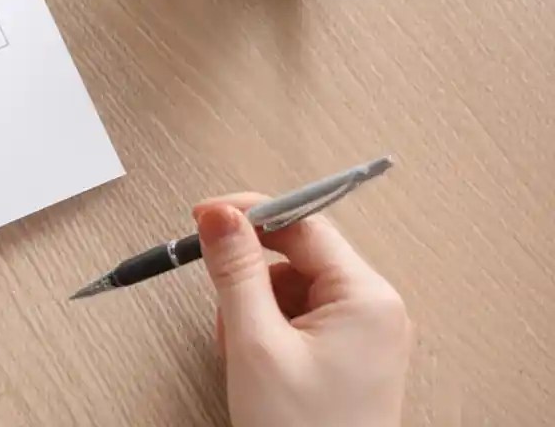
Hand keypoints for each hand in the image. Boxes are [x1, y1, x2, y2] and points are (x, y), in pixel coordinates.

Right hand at [194, 193, 411, 426]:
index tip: (204, 216)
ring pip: (290, 287)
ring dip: (254, 309)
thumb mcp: (254, 344)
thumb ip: (235, 270)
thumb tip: (219, 214)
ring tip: (244, 354)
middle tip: (228, 317)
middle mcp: (374, 308)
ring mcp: (364, 333)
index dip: (250, 216)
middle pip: (295, 256)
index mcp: (366, 297)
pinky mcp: (349, 354)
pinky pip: (298, 317)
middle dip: (250, 280)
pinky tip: (258, 363)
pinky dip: (267, 331)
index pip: (303, 224)